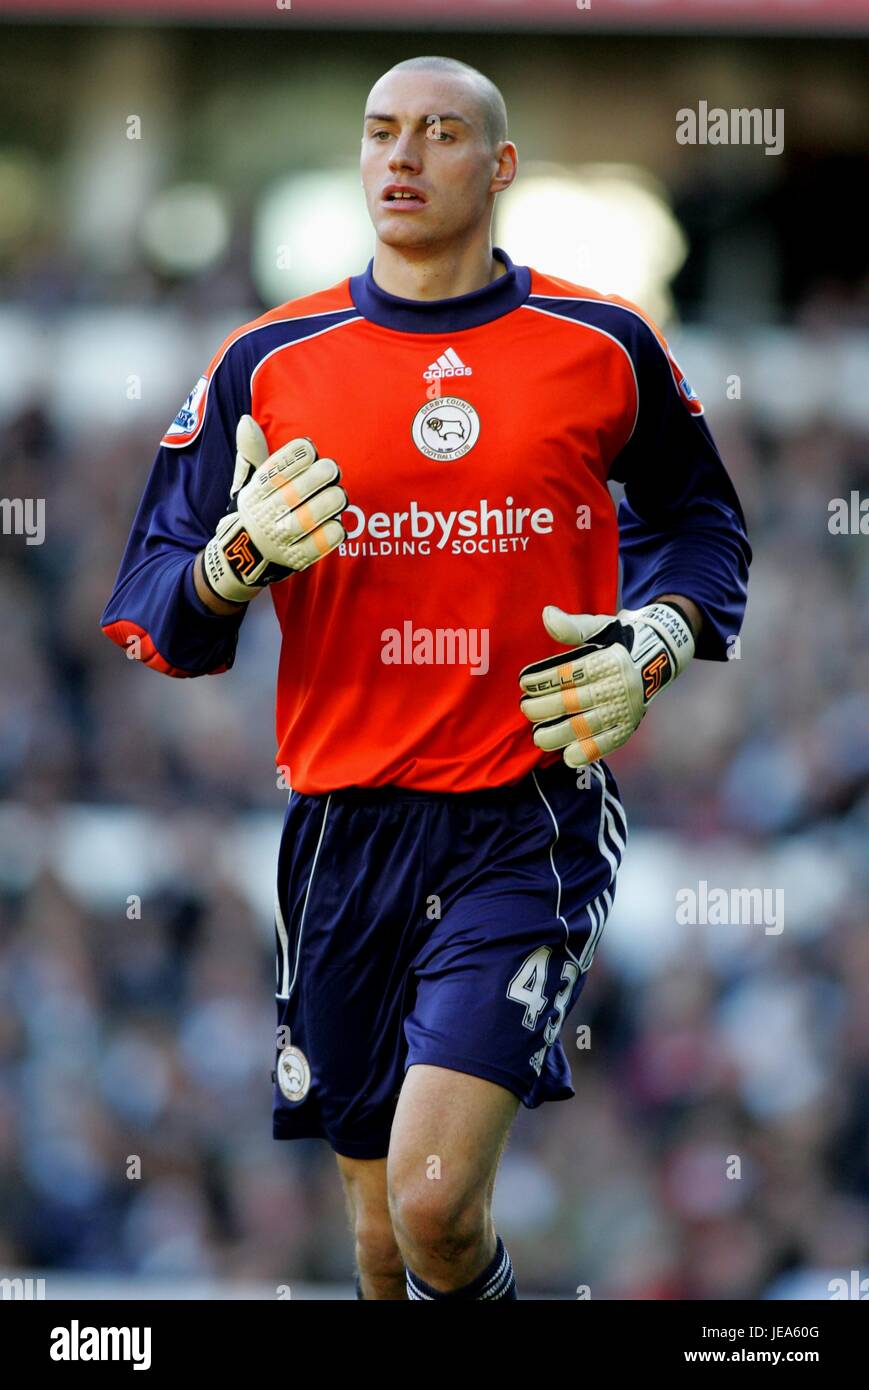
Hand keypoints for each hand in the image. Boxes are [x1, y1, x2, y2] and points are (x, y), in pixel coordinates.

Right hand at [202, 415, 347, 603]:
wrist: (240, 558)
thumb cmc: (256, 510)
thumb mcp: (248, 483)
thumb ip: (252, 452)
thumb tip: (247, 421)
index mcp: (254, 494)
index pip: (272, 473)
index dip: (293, 458)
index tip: (310, 448)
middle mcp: (264, 517)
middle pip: (291, 494)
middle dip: (315, 478)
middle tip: (333, 468)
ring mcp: (279, 540)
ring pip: (306, 520)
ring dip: (326, 504)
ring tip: (340, 494)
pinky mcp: (294, 559)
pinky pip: (316, 547)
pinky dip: (330, 534)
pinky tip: (339, 523)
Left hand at [518, 601, 695, 766]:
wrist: (661, 656)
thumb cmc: (621, 640)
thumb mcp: (600, 627)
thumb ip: (573, 626)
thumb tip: (547, 614)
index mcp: (611, 660)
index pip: (573, 673)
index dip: (546, 679)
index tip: (524, 683)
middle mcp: (620, 685)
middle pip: (576, 701)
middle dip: (547, 708)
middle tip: (526, 709)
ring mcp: (626, 708)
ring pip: (589, 725)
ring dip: (561, 733)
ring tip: (539, 736)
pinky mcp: (630, 725)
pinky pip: (610, 742)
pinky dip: (590, 752)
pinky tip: (568, 757)